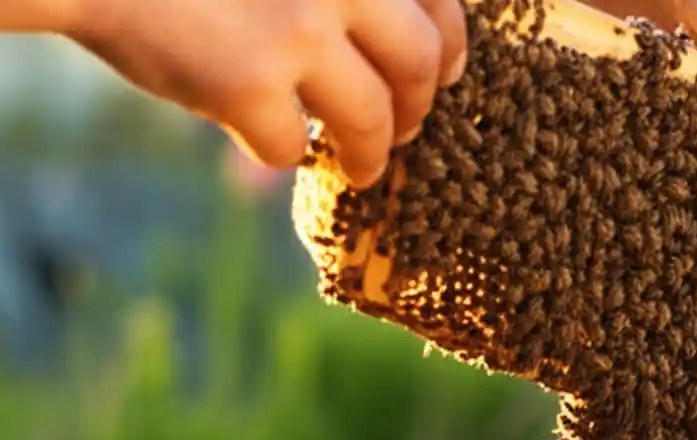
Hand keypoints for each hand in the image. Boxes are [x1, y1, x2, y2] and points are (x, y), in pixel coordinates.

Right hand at [66, 0, 468, 186]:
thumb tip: (409, 51)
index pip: (438, 6)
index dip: (449, 47)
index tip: (445, 71)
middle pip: (421, 65)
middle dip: (418, 107)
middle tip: (406, 127)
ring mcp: (298, 29)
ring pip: (373, 119)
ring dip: (373, 154)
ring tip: (363, 167)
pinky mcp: (247, 82)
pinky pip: (293, 144)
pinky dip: (287, 153)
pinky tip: (275, 143)